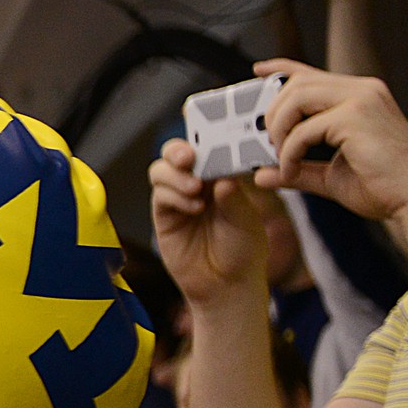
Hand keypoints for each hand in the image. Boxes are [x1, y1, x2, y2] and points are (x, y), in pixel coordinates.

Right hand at [149, 139, 269, 308]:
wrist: (227, 286)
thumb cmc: (243, 250)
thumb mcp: (246, 220)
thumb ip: (233, 198)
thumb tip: (221, 178)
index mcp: (221, 174)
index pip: (208, 145)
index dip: (202, 131)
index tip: (203, 122)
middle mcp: (197, 182)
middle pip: (176, 153)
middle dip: (179, 150)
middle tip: (189, 157)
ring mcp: (178, 198)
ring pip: (162, 170)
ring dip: (175, 175)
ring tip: (195, 188)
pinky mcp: (164, 217)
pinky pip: (160, 196)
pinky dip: (175, 196)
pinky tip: (194, 207)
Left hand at [253, 59, 407, 242]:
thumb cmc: (382, 187)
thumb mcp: (329, 177)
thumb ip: (296, 170)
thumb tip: (260, 174)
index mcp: (360, 96)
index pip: (312, 73)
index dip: (282, 68)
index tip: (259, 72)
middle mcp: (362, 89)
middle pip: (297, 83)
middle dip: (272, 113)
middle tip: (268, 144)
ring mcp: (362, 99)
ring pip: (297, 96)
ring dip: (279, 128)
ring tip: (281, 156)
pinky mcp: (357, 116)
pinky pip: (304, 129)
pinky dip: (289, 152)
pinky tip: (292, 171)